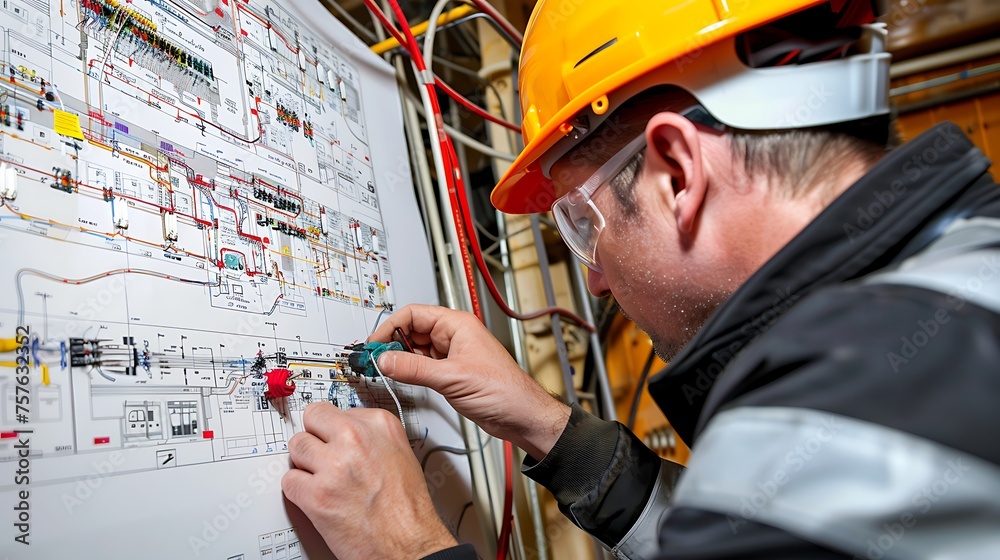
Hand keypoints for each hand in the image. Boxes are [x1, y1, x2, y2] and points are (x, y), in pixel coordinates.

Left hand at [282, 402, 456, 558]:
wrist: (410, 545)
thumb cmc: (408, 508)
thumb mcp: (400, 454)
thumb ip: (371, 436)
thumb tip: (344, 429)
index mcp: (379, 425)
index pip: (333, 409)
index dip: (330, 428)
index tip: (329, 436)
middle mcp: (356, 439)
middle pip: (311, 419)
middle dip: (314, 438)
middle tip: (321, 455)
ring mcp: (334, 466)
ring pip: (295, 447)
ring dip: (304, 464)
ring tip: (321, 478)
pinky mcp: (316, 495)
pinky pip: (289, 480)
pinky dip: (298, 491)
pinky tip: (317, 497)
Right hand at [371, 304, 570, 459]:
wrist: (520, 415)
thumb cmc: (503, 390)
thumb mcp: (451, 377)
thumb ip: (414, 369)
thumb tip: (385, 360)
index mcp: (457, 325)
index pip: (414, 314)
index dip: (390, 327)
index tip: (373, 343)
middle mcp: (453, 336)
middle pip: (411, 331)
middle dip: (391, 343)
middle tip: (374, 359)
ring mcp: (451, 355)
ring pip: (415, 349)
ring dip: (399, 359)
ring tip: (383, 370)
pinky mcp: (450, 373)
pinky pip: (422, 366)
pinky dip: (409, 371)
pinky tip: (400, 378)